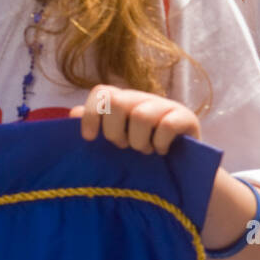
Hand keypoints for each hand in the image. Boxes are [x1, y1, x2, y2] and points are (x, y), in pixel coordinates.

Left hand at [70, 86, 200, 154]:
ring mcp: (165, 106)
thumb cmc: (145, 151)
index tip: (91, 139)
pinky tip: (162, 151)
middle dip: (115, 131)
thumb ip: (97, 125)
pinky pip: (167, 125)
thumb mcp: (119, 139)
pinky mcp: (185, 117)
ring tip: (145, 151)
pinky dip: (160, 143)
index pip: (101, 92)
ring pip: (141, 115)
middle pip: (116, 100)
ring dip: (139, 141)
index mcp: (124, 101)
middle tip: (124, 146)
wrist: (184, 167)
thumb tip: (73, 113)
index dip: (91, 114)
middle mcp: (143, 99)